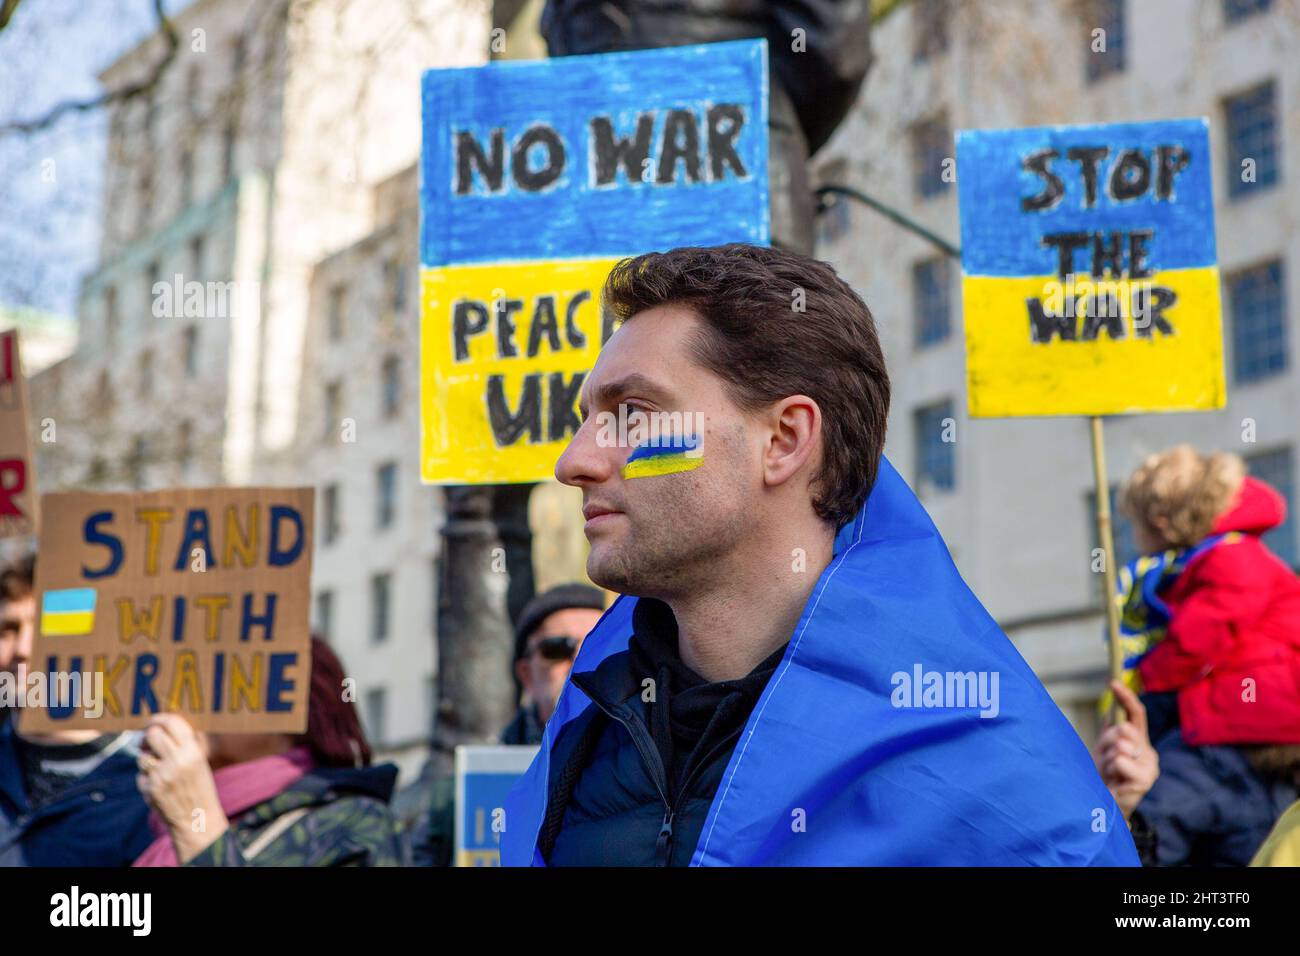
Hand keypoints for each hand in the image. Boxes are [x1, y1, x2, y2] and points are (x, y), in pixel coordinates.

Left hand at [136, 713, 228, 863]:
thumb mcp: (199, 762)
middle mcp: (177, 761)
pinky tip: (160, 787)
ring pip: (143, 756)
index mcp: (193, 752)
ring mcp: (162, 776)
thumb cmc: (200, 787)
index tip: (155, 721)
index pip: (172, 723)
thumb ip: (184, 745)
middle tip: (149, 739)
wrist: (198, 820)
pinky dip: (147, 779)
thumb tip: (162, 726)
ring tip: (159, 769)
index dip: (160, 719)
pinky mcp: (150, 789)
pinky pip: (141, 775)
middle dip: (148, 736)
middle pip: (152, 734)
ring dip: (147, 759)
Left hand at [1096, 680, 1158, 821]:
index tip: (1112, 682)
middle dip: (1106, 742)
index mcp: (1139, 740)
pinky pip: (1120, 760)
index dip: (1125, 697)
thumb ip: (1111, 729)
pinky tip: (1113, 781)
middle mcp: (1149, 750)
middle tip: (1105, 761)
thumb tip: (1111, 705)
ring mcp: (1150, 765)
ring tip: (1108, 773)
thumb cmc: (1104, 776)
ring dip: (1106, 759)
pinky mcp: (1146, 779)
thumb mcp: (1104, 748)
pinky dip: (1111, 768)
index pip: (1137, 713)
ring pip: (1121, 744)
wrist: (1105, 805)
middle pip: (1123, 729)